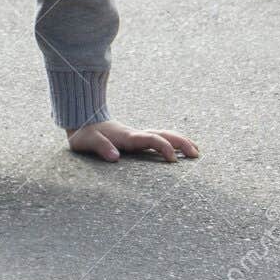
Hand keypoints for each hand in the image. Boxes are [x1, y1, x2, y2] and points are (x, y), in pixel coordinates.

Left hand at [67, 119, 198, 162]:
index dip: (163, 147)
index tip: (173, 159)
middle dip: (181, 142)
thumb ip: (101, 147)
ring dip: (180, 141)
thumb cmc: (85, 134)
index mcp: (127, 136)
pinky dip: (171, 143)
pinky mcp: (136, 139)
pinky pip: (158, 139)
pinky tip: (178, 150)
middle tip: (196, 154)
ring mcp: (137, 136)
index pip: (150, 139)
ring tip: (195, 151)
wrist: (82, 120)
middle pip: (163, 134)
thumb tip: (115, 157)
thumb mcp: (87, 141)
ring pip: (163, 135)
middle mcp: (136, 135)